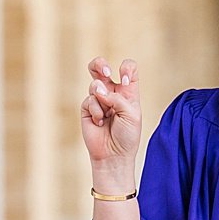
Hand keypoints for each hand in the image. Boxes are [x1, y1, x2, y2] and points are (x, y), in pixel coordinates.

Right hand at [80, 57, 141, 177]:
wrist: (113, 155)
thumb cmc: (127, 136)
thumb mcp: (131, 114)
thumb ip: (117, 98)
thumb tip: (98, 90)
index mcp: (128, 92)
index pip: (128, 69)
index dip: (126, 69)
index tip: (125, 81)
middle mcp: (112, 93)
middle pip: (102, 68)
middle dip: (100, 64)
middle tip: (106, 73)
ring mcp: (99, 100)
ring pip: (94, 84)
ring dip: (101, 96)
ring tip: (106, 113)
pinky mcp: (87, 109)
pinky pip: (89, 100)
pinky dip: (96, 111)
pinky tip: (100, 122)